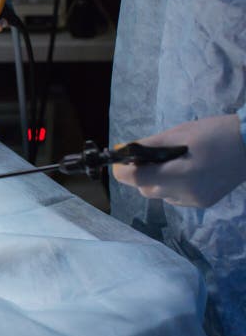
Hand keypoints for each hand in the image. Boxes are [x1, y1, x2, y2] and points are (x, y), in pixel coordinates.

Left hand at [113, 115, 245, 206]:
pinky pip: (175, 197)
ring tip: (168, 161)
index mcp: (179, 175)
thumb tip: (122, 150)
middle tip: (146, 156)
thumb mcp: (178, 134)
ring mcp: (195, 201)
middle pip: (145, 189)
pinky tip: (183, 170)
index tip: (119, 160)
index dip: (123, 170)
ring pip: (160, 194)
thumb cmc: (214, 133)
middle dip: (140, 174)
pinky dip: (171, 186)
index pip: (136, 179)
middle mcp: (185, 194)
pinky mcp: (203, 202)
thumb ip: (148, 145)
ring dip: (156, 180)